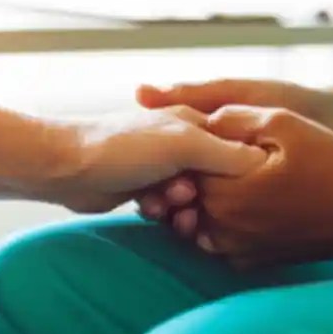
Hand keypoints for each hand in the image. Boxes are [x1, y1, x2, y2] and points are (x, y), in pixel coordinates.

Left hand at [46, 106, 266, 213]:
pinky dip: (161, 212)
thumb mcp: (186, 144)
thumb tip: (264, 166)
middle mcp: (182, 141)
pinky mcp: (144, 188)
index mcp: (196, 121)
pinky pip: (168, 207)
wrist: (68, 167)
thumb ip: (228, 154)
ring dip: (181, 207)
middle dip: (205, 195)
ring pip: (191, 197)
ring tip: (165, 205)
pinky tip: (147, 208)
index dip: (237, 173)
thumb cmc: (124, 147)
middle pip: (214, 178)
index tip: (232, 190)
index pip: (237, 150)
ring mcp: (161, 165)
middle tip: (185, 199)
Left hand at [135, 80, 332, 234]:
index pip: (183, 167)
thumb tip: (202, 120)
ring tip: (234, 177)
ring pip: (198, 220)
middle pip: (186, 197)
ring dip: (205, 200)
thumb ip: (235, 118)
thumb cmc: (331, 164)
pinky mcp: (251, 262)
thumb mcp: (284, 123)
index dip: (193, 147)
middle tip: (222, 155)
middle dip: (195, 174)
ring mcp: (237, 250)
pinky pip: (218, 241)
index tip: (211, 136)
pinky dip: (221, 223)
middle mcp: (225, 228)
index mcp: (227, 193)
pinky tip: (247, 202)